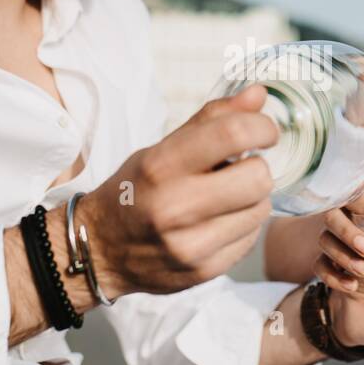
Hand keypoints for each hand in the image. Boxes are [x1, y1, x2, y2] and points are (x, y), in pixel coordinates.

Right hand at [79, 84, 277, 298]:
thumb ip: (212, 120)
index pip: (232, 134)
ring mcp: (190, 244)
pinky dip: (244, 225)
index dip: (261, 127)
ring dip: (252, 198)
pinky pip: (252, 237)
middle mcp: (174, 207)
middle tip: (241, 168)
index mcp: (161, 166)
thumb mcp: (161, 148)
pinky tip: (220, 221)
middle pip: (257, 177)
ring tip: (226, 197)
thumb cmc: (136, 190)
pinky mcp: (204, 270)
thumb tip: (260, 94)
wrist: (99, 251)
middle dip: (257, 167)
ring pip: (261, 208)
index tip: (264, 131)